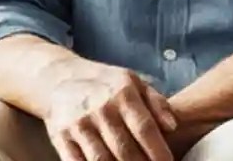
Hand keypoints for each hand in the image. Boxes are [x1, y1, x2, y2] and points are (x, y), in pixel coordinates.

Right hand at [42, 58, 177, 160]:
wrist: (59, 80)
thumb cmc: (106, 84)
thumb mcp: (135, 82)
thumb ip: (157, 103)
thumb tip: (173, 126)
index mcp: (123, 94)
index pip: (144, 128)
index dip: (158, 150)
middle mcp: (101, 110)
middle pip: (124, 148)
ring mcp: (79, 125)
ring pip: (101, 159)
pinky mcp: (61, 137)